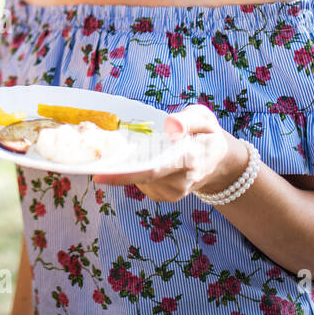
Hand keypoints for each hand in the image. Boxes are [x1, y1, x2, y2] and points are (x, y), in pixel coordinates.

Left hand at [93, 105, 244, 202]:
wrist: (218, 162)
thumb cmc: (206, 134)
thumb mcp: (204, 118)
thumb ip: (188, 119)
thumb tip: (171, 125)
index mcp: (188, 159)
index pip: (152, 170)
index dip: (124, 174)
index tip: (99, 174)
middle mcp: (179, 181)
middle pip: (139, 177)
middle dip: (115, 168)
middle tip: (95, 159)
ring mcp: (172, 192)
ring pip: (137, 180)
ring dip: (125, 166)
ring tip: (124, 149)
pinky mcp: (164, 196)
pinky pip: (140, 183)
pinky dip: (133, 171)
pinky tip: (139, 158)